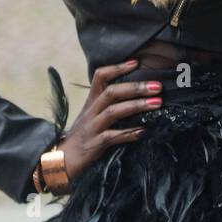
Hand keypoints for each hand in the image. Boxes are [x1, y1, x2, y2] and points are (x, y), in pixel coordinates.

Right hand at [58, 60, 162, 183]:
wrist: (63, 158)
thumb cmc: (84, 135)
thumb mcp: (93, 115)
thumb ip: (109, 104)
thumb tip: (136, 94)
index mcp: (92, 101)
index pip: (100, 76)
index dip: (117, 68)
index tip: (137, 62)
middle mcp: (91, 111)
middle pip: (112, 92)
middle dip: (136, 88)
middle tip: (157, 86)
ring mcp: (92, 127)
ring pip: (114, 112)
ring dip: (137, 106)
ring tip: (157, 103)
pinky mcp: (95, 144)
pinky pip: (113, 136)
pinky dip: (129, 133)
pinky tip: (143, 131)